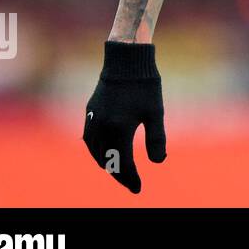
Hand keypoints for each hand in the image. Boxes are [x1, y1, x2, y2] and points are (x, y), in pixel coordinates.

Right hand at [82, 41, 166, 193]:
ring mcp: (92, 121)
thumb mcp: (155, 112)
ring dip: (107, 164)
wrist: (125, 60)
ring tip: (120, 171)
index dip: (131, 179)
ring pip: (95, 153)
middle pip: (107, 162)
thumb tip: (159, 162)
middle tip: (131, 183)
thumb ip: (156, 139)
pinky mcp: (89, 113)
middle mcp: (101, 128)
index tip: (138, 189)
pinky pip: (90, 141)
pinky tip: (107, 152)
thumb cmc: (145, 85)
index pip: (123, 164)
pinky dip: (98, 152)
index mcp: (118, 129)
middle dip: (119, 175)